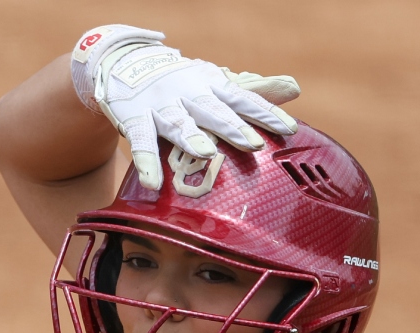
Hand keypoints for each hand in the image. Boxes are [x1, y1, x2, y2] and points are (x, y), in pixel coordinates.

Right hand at [69, 25, 299, 189]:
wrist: (124, 62)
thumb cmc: (180, 80)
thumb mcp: (214, 81)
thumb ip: (253, 90)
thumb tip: (295, 88)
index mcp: (211, 84)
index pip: (243, 98)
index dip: (265, 113)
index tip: (290, 129)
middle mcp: (187, 92)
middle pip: (213, 110)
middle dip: (232, 127)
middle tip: (254, 145)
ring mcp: (160, 104)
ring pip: (177, 122)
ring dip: (191, 137)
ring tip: (206, 153)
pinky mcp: (133, 117)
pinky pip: (140, 141)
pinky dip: (145, 162)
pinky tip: (153, 183)